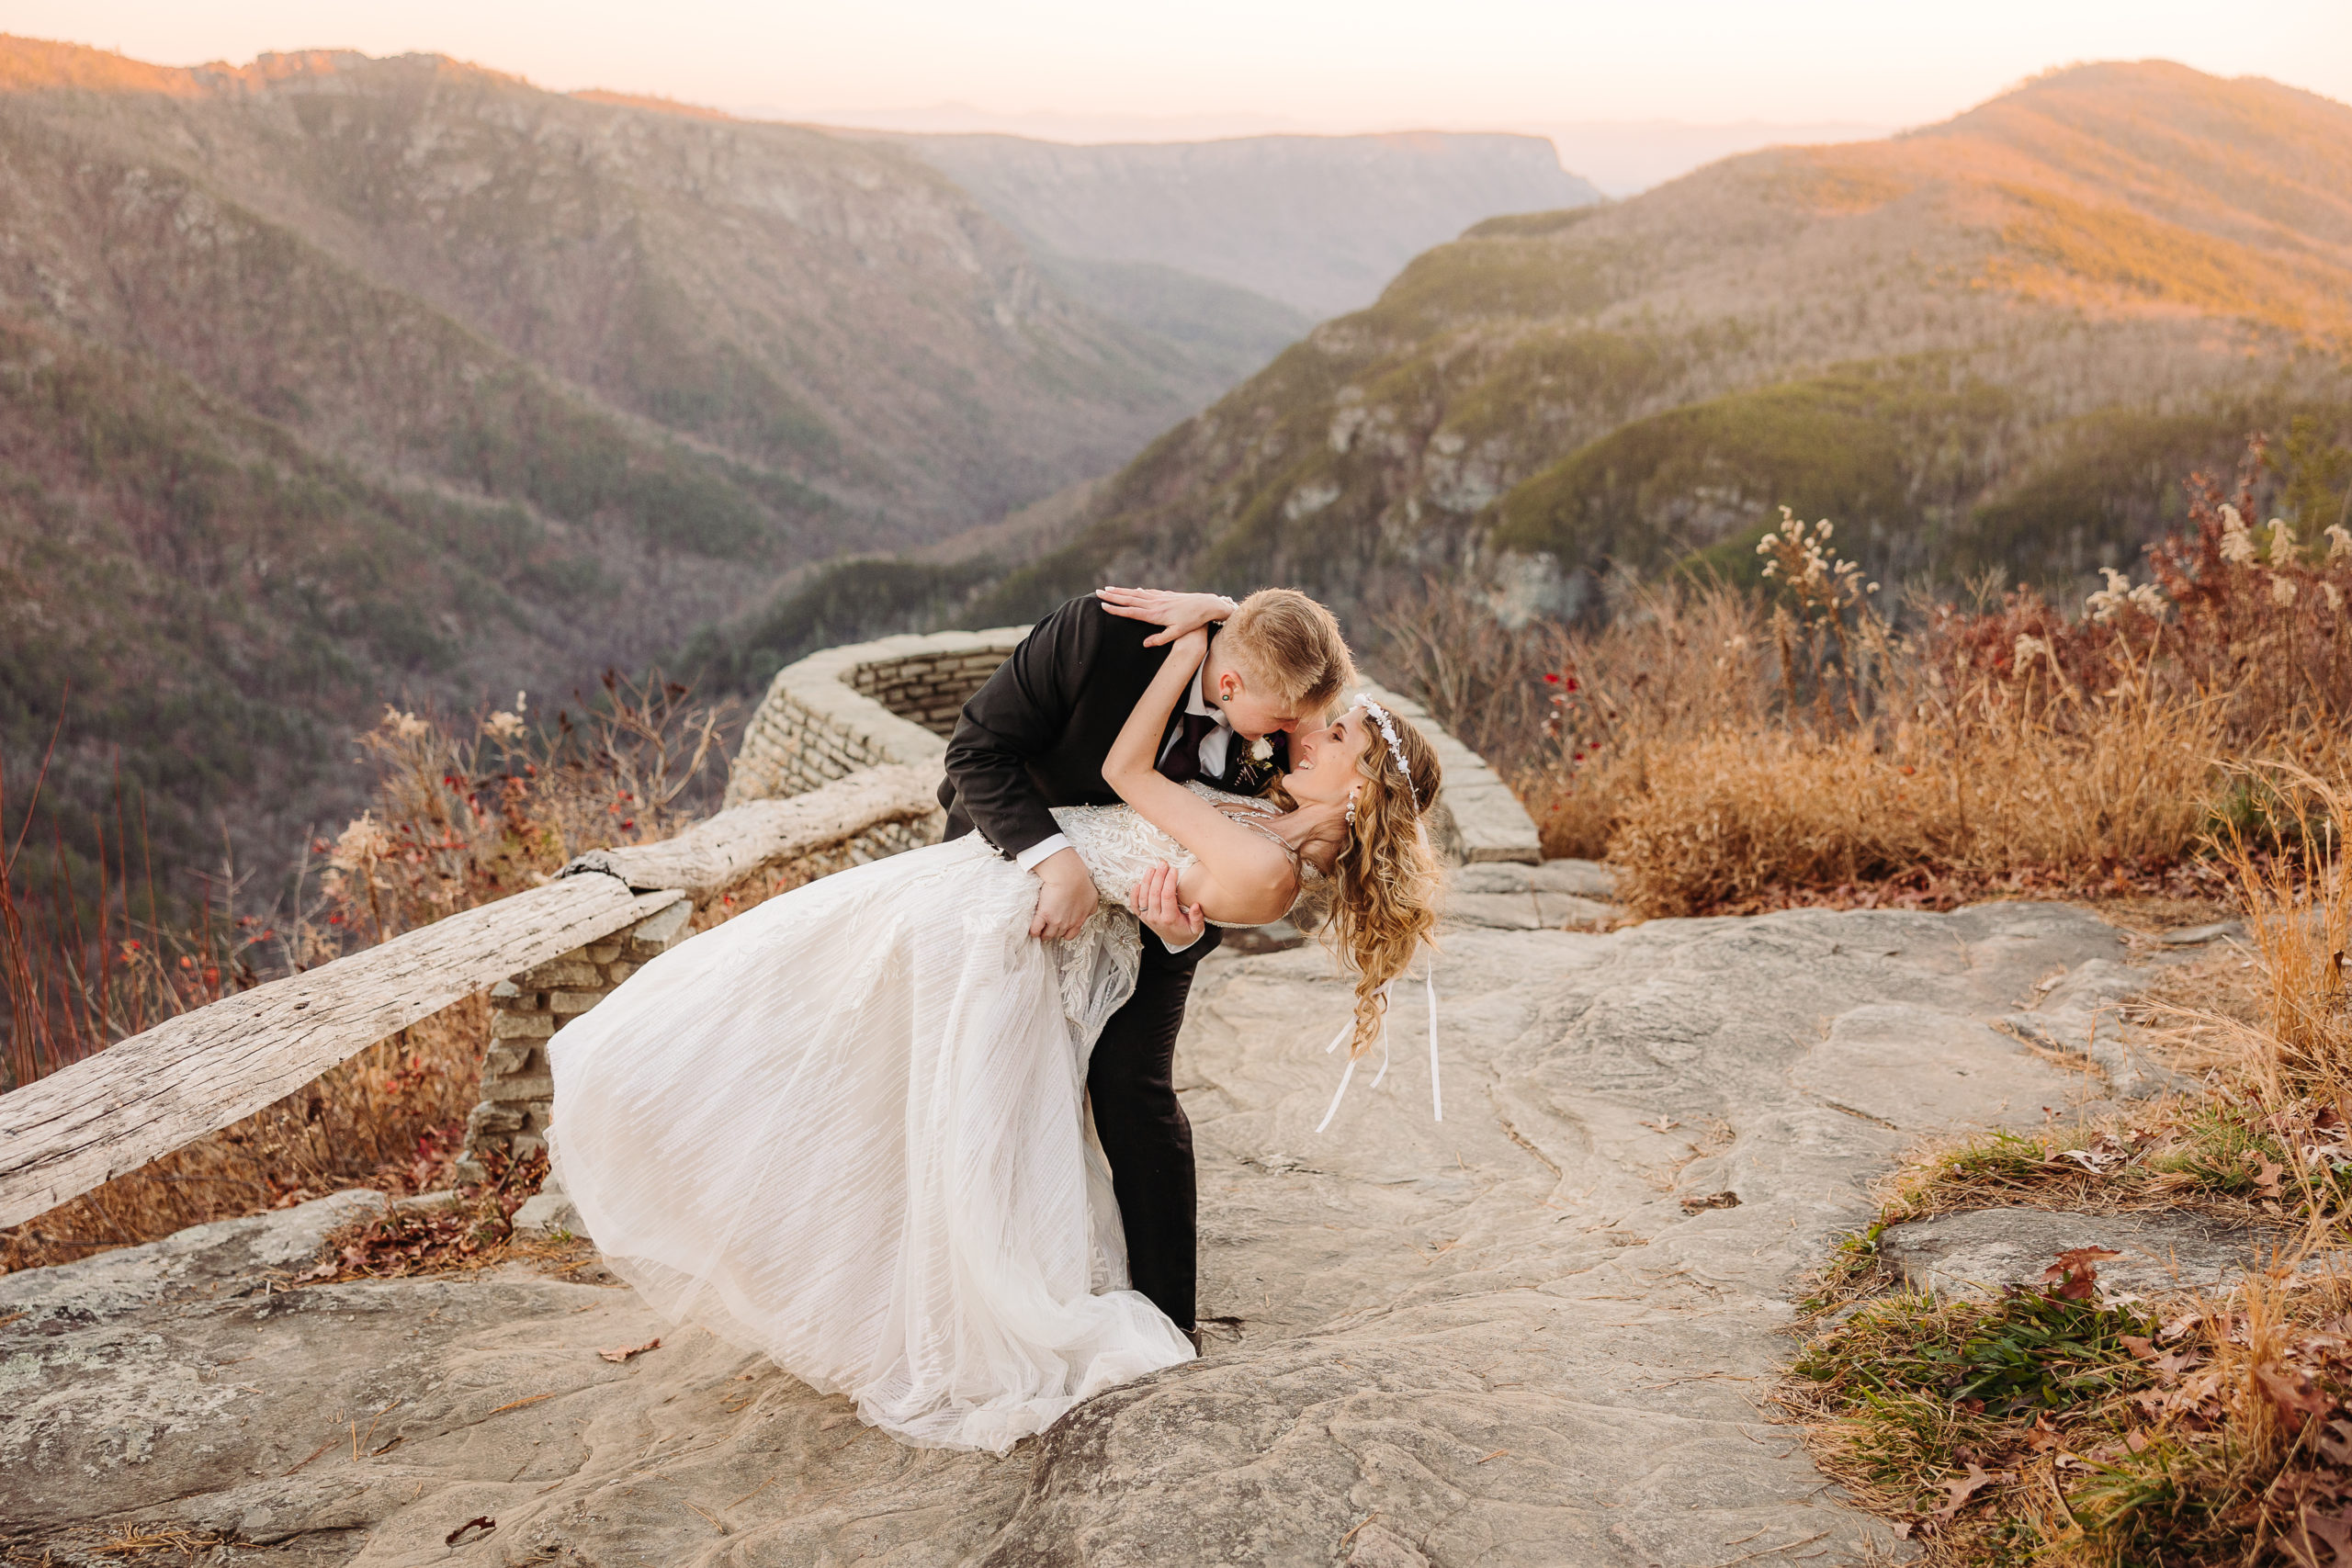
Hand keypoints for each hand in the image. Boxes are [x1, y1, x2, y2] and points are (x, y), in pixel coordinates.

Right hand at [1029, 847, 1098, 939]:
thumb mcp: (1092, 897)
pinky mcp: (1044, 915)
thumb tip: (1089, 912)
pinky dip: (1034, 931)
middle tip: (1049, 929)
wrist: (1069, 876)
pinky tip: (1033, 930)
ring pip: (1047, 934)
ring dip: (1043, 934)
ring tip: (1039, 931)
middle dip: (1054, 932)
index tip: (1061, 930)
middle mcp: (1068, 923)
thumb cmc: (1080, 883)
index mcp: (1079, 919)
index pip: (1071, 934)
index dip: (1065, 933)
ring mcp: (1055, 920)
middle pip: (1058, 934)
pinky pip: (1036, 929)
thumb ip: (1091, 908)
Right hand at [1096, 586, 1236, 645]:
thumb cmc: (1192, 621)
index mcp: (1156, 615)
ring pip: (1136, 594)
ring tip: (1108, 589)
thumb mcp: (1177, 633)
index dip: (1116, 609)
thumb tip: (1144, 644)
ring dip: (1121, 591)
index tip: (1103, 606)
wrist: (1206, 605)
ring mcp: (1159, 598)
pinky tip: (1132, 590)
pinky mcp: (1165, 595)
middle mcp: (1155, 604)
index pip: (1131, 611)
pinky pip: (1147, 592)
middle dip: (1113, 596)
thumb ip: (1160, 639)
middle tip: (1098, 593)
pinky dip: (1137, 591)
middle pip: (1129, 600)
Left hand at [1131, 860, 1204, 949]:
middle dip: (1158, 876)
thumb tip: (1196, 905)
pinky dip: (1134, 893)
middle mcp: (1156, 918)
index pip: (1167, 896)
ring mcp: (1147, 917)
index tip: (1173, 870)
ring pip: (1143, 896)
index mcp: (1169, 919)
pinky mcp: (1142, 916)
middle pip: (1154, 893)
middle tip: (1163, 864)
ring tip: (1152, 869)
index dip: (1169, 881)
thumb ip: (1197, 918)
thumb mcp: (1196, 928)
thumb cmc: (1186, 931)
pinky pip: (1134, 904)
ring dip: (1147, 881)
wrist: (1176, 941)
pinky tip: (1139, 883)